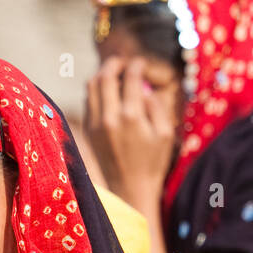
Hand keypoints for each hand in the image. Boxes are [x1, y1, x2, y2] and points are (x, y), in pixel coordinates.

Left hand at [84, 57, 175, 210]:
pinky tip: (106, 93)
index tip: (140, 63)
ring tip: (113, 74)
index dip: (136, 65)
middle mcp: (109, 118)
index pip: (130, 77)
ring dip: (101, 75)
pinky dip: (94, 91)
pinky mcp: (87, 132)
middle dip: (114, 63)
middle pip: (104, 76)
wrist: (130, 190)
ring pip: (90, 86)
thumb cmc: (153, 162)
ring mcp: (94, 125)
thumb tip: (143, 88)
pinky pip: (87, 102)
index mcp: (131, 117)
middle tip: (123, 62)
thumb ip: (155, 106)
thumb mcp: (165, 133)